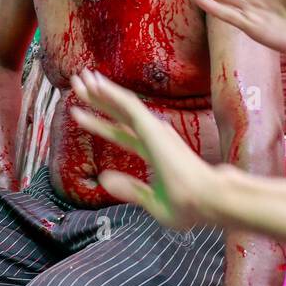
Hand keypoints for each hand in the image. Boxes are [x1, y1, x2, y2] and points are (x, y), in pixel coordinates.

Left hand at [69, 69, 230, 230]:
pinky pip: (128, 106)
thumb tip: (103, 179)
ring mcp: (154, 130)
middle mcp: (154, 137)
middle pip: (118, 113)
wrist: (209, 201)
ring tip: (79, 78)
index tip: (78, 114)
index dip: (100, 124)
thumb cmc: (190, 206)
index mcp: (155, 152)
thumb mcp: (153, 202)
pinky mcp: (153, 128)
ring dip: (99, 91)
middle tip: (76, 85)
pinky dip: (110, 94)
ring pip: (122, 103)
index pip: (121, 133)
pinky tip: (95, 85)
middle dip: (97, 99)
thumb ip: (129, 189)